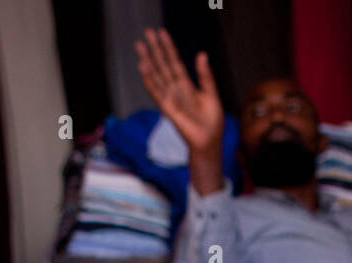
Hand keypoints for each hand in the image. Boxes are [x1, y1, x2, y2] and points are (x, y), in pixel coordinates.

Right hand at [135, 28, 224, 190]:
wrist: (209, 140)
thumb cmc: (212, 120)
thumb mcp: (211, 94)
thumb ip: (205, 75)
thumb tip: (201, 54)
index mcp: (186, 84)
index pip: (175, 62)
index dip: (168, 47)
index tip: (161, 32)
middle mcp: (175, 89)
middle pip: (162, 65)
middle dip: (155, 49)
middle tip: (147, 31)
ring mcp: (170, 97)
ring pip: (156, 75)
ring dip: (147, 60)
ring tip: (139, 45)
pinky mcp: (166, 108)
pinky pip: (155, 91)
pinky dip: (149, 79)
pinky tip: (143, 66)